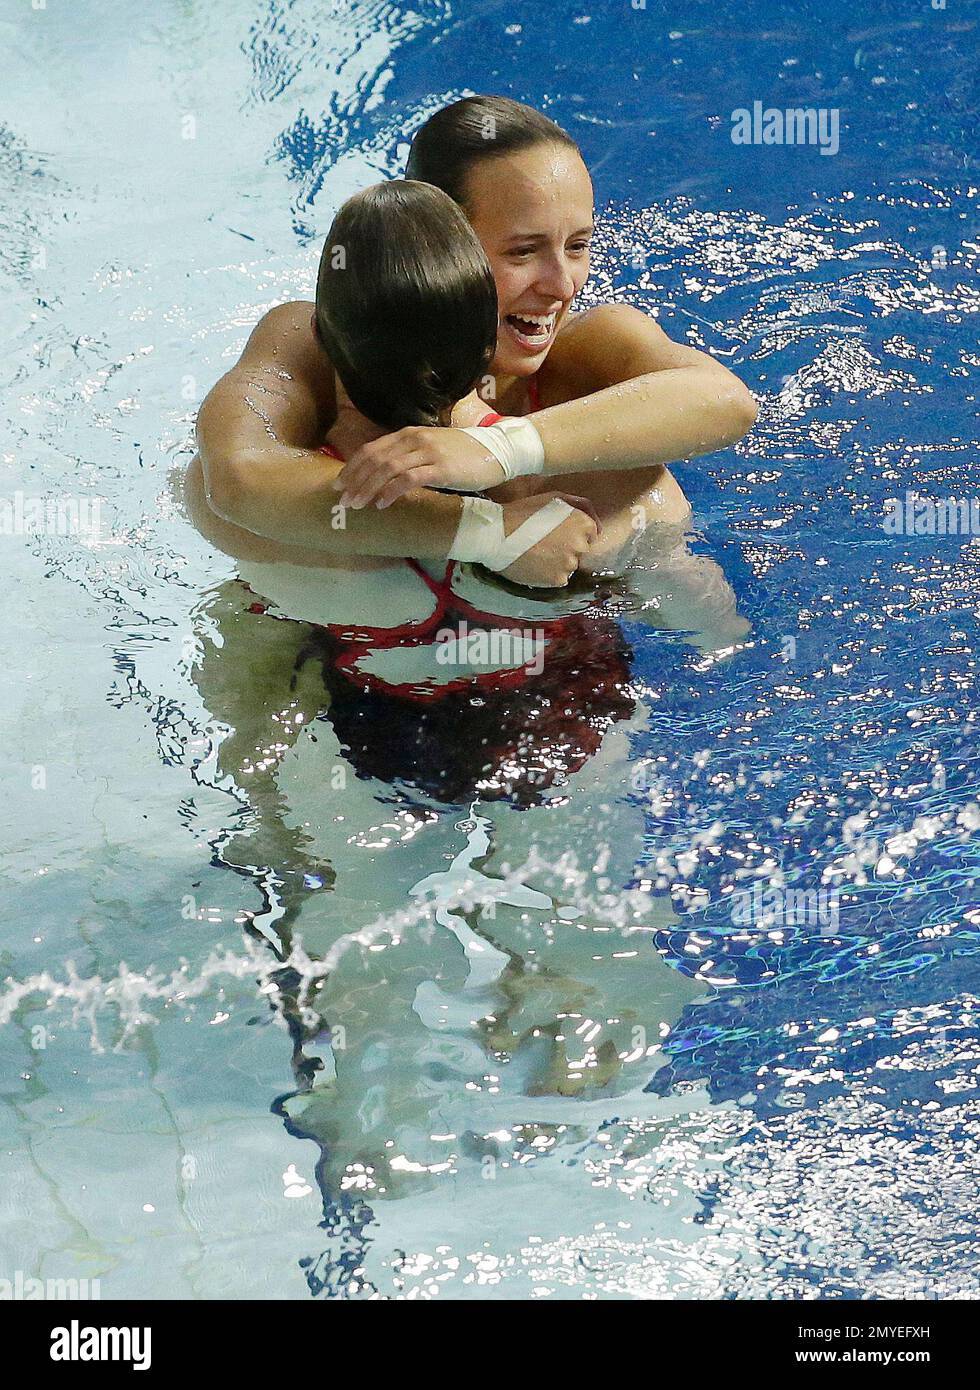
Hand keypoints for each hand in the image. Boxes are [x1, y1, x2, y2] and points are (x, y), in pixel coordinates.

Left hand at [333, 427, 506, 507]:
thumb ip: (410, 458)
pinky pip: (409, 479)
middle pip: (375, 458)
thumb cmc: (464, 454)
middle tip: (342, 499)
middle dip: (355, 480)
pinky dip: (392, 491)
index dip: (352, 467)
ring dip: (368, 487)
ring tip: (357, 504)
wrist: (497, 451)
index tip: (339, 484)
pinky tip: (382, 504)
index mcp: (409, 434)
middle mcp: (415, 439)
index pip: (372, 449)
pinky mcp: (441, 468)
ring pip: (388, 468)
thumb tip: (386, 477)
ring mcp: (428, 452)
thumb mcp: (432, 450)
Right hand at [497, 493, 601, 587]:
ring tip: (538, 555)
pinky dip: (549, 573)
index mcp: (582, 523)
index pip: (591, 532)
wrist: (497, 535)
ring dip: (559, 561)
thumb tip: (590, 515)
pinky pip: (559, 577)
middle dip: (568, 546)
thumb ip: (577, 504)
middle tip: (546, 543)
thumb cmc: (522, 511)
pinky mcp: (557, 580)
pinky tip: (535, 564)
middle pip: (581, 549)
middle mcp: (581, 545)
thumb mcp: (552, 498)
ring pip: (570, 565)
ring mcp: (569, 564)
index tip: (559, 532)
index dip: (574, 531)